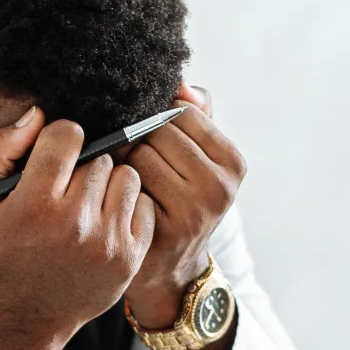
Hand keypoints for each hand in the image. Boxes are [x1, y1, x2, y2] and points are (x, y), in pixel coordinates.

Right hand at [0, 106, 155, 330]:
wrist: (26, 314)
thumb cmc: (3, 248)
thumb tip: (39, 114)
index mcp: (34, 204)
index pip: (67, 135)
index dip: (59, 140)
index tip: (55, 156)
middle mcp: (73, 223)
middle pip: (99, 156)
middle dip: (84, 166)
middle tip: (69, 188)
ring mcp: (106, 243)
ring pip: (126, 176)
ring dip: (110, 184)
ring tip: (90, 202)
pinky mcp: (130, 257)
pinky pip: (145, 204)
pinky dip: (129, 208)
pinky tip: (106, 221)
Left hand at [124, 85, 246, 328]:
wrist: (170, 268)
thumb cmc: (178, 199)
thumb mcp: (198, 156)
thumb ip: (194, 113)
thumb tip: (180, 82)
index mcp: (233, 163)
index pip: (181, 112)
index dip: (156, 119)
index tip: (150, 137)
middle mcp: (219, 189)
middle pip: (157, 132)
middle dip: (138, 139)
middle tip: (133, 159)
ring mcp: (193, 214)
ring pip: (137, 156)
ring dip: (123, 162)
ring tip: (128, 180)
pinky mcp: (161, 233)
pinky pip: (124, 187)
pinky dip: (116, 187)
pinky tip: (119, 200)